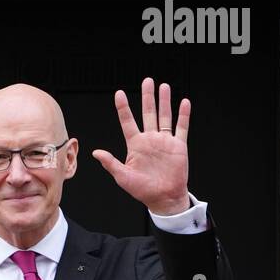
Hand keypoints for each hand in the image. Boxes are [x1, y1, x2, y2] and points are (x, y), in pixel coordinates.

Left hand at [91, 78, 190, 215]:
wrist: (163, 199)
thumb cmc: (142, 190)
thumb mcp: (123, 177)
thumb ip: (110, 163)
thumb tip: (96, 152)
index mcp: (136, 145)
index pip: (127, 122)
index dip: (123, 108)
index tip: (119, 94)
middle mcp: (150, 140)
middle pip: (148, 113)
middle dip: (148, 97)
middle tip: (147, 81)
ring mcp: (164, 141)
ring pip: (164, 116)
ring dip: (164, 101)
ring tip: (163, 86)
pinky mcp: (178, 146)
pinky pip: (181, 127)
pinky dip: (183, 115)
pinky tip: (184, 102)